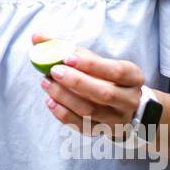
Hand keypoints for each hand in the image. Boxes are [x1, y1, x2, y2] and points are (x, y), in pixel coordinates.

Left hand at [31, 34, 146, 139]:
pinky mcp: (103, 132)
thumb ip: (70, 48)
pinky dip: (63, 114)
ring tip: (46, 83)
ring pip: (90, 111)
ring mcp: (117, 120)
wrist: (125, 108)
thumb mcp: (97, 61)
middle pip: (104, 93)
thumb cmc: (106, 78)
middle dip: (76, 82)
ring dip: (64, 97)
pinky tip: (50, 101)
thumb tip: (37, 37)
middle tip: (53, 71)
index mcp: (133, 77)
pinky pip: (82, 126)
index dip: (91, 65)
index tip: (66, 57)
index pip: (115, 71)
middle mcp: (129, 100)